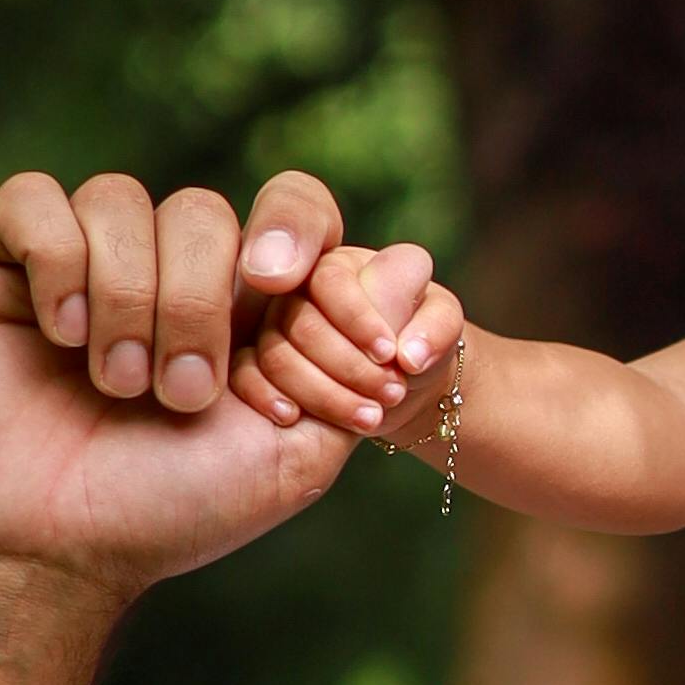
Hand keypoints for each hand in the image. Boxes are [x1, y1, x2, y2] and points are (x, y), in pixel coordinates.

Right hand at [0, 167, 380, 590]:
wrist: (54, 555)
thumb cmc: (174, 511)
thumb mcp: (298, 453)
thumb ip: (360, 364)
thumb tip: (416, 263)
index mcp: (239, 303)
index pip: (288, 212)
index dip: (297, 238)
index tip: (283, 295)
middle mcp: (161, 270)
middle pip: (204, 212)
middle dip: (200, 306)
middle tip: (181, 395)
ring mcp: (77, 262)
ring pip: (120, 200)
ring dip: (131, 298)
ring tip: (118, 386)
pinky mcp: (0, 264)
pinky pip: (35, 201)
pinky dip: (58, 262)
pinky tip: (61, 334)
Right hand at [234, 239, 468, 448]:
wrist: (398, 383)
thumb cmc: (418, 341)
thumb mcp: (442, 326)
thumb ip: (436, 327)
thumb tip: (410, 355)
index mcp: (339, 266)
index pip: (330, 280)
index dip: (358, 318)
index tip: (391, 355)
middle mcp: (295, 288)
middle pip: (299, 322)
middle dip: (348, 365)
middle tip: (390, 394)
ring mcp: (268, 324)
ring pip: (275, 354)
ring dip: (323, 392)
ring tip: (370, 418)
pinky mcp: (251, 360)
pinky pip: (243, 374)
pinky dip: (267, 397)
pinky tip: (293, 418)